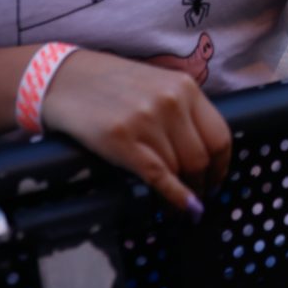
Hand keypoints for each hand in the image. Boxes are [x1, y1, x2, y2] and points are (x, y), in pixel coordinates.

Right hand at [41, 48, 231, 217]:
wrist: (65, 79)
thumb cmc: (112, 84)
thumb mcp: (157, 85)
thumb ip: (183, 112)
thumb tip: (205, 156)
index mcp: (185, 86)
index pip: (220, 136)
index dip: (222, 166)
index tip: (216, 180)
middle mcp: (170, 101)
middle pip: (201, 158)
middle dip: (202, 183)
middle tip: (198, 196)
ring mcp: (146, 120)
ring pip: (179, 170)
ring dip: (183, 192)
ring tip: (179, 202)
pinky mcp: (122, 140)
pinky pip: (158, 177)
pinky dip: (174, 198)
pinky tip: (181, 209)